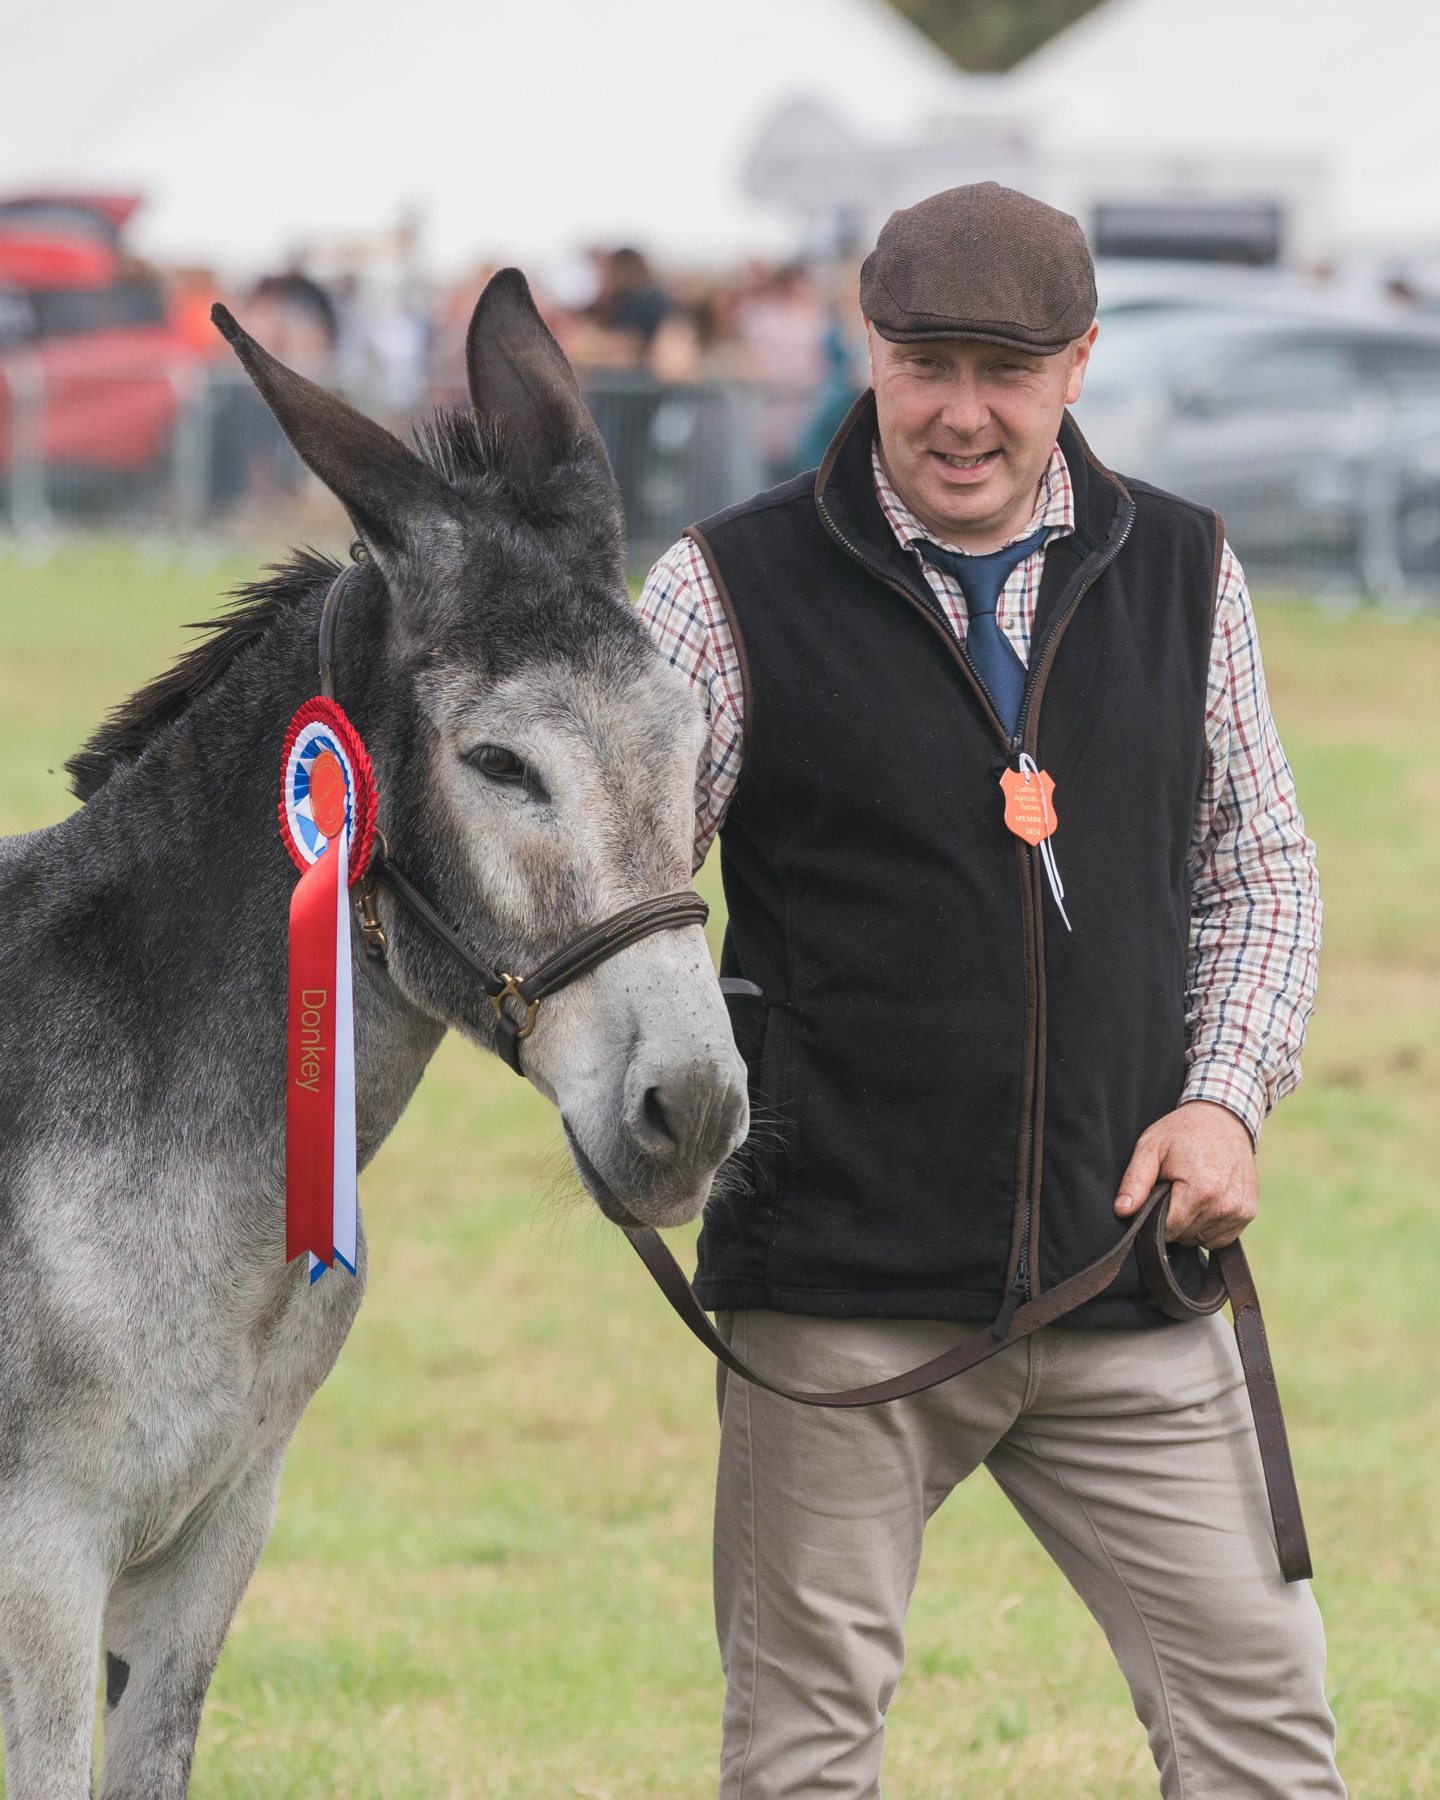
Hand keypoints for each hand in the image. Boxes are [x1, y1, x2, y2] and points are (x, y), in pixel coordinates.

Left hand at [1113, 1101, 1256, 1247]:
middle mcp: (1225, 1205)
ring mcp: (1240, 1211)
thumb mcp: (1150, 1147)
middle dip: (1173, 1218)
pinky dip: (1209, 1226)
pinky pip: (1220, 1237)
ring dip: (1190, 1224)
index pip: (1169, 1230)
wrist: (1224, 1117)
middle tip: (1172, 1189)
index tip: (1156, 1196)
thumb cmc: (1183, 1131)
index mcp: (1201, 1190)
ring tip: (1189, 1193)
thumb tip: (1122, 1211)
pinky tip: (1204, 1202)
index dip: (1155, 1218)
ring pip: (1202, 1239)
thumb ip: (1135, 1181)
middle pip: (1185, 1235)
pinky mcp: (1248, 1213)